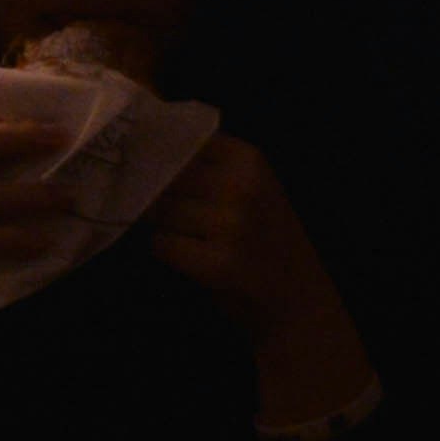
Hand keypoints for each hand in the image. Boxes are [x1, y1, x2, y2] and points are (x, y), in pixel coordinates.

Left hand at [145, 133, 375, 429]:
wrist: (299, 301)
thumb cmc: (264, 238)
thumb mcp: (248, 187)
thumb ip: (205, 166)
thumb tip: (140, 150)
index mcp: (247, 158)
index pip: (180, 139)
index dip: (157, 153)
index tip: (143, 161)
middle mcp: (241, 185)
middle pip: (165, 176)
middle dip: (157, 194)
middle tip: (169, 211)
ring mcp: (232, 225)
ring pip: (159, 210)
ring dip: (163, 226)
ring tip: (190, 237)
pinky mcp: (218, 263)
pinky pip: (162, 244)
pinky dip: (167, 251)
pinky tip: (191, 258)